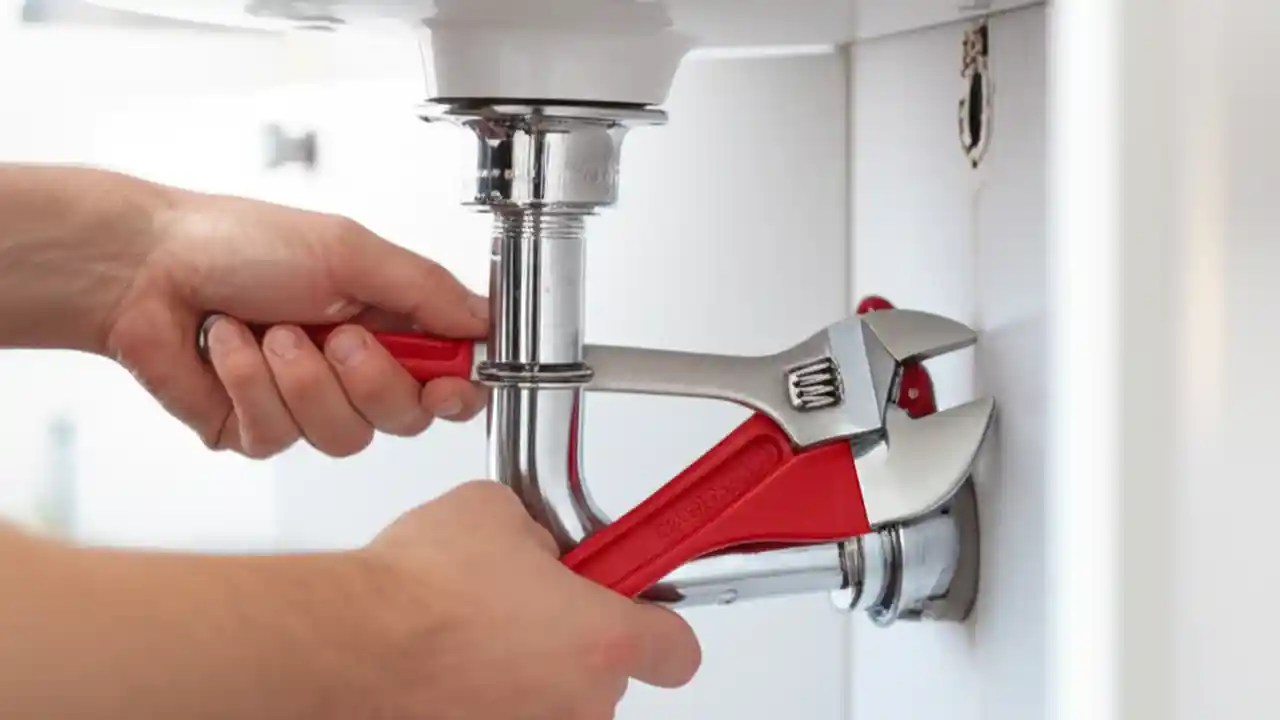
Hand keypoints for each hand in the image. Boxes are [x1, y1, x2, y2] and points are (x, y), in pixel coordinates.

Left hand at [105, 186, 489, 457]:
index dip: (456, 393)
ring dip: (302, 380)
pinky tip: (229, 348)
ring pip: (344, 436)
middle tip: (338, 336)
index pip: (448, 378)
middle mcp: (351, 366)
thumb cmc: (237, 243)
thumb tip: (485, 320)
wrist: (142, 268)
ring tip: (268, 333)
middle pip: (404, 418)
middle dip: (370, 380)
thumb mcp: (349, 251)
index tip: (447, 387)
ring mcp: (304, 403)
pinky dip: (251, 387)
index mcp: (384, 320)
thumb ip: (426, 290)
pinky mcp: (255, 428)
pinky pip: (279, 437)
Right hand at [354, 482, 701, 718]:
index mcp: (603, 639)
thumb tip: (538, 544)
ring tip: (477, 637)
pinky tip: (454, 667)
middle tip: (528, 612)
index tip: (640, 611)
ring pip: (553, 702)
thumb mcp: (499, 513)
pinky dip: (487, 697)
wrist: (348, 641)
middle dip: (572, 643)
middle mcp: (579, 702)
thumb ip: (543, 534)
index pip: (677, 650)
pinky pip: (504, 714)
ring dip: (529, 674)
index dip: (659, 627)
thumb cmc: (420, 588)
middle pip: (606, 677)